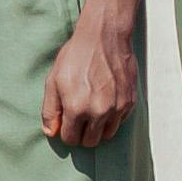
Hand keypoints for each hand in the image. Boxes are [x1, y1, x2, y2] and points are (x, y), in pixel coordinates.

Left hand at [41, 10, 139, 150]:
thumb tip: (51, 132)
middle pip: (90, 141)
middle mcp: (99, 112)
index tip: (66, 124)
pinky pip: (120, 122)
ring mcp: (117, 108)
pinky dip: (112, 118)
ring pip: (107, 135)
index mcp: (76, 108)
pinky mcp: (130, 102)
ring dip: (97, 129)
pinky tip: (104, 103)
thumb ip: (50, 110)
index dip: (66, 133)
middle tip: (78, 120)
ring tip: (91, 112)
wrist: (104, 38)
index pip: (71, 139)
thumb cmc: (75, 57)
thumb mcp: (53, 81)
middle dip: (81, 134)